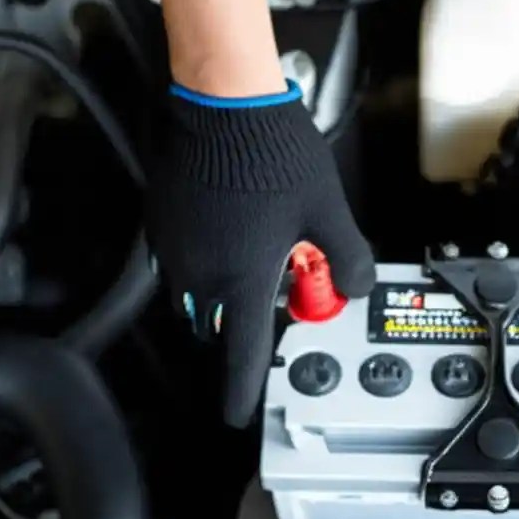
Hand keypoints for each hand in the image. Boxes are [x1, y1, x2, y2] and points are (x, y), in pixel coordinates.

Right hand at [147, 83, 374, 426]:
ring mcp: (176, 252)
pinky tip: (230, 231)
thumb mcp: (328, 214)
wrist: (225, 104)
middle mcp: (202, 276)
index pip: (240, 360)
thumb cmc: (274, 154)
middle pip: (217, 331)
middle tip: (272, 295)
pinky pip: (181, 266)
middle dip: (241, 330)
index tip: (238, 414)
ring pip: (196, 300)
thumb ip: (348, 262)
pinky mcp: (161, 227)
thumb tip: (357, 288)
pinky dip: (204, 265)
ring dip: (222, 297)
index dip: (240, 395)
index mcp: (242, 282)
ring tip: (254, 256)